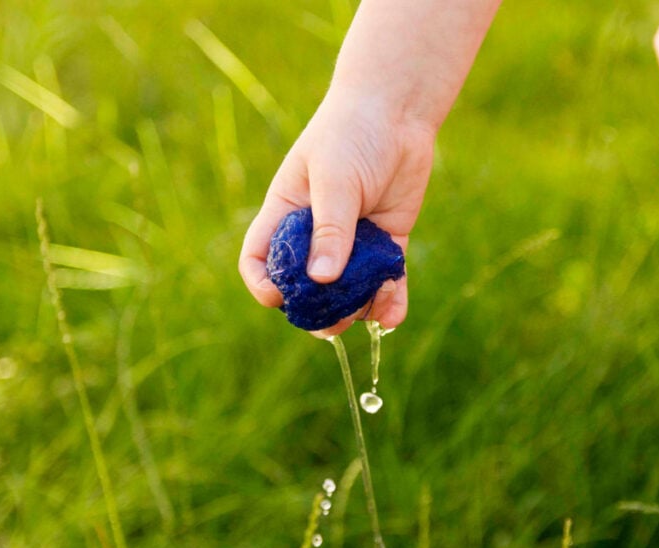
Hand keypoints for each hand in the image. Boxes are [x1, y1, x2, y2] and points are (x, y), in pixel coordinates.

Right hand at [239, 92, 435, 336]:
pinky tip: (392, 315)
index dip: (263, 282)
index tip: (278, 298)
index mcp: (286, 214)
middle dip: (316, 311)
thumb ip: (330, 229)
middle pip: (306, 286)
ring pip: (347, 291)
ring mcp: (352, 241)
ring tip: (372, 309)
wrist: (398, 111)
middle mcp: (316, 233)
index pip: (261, 258)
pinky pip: (384, 281)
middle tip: (330, 324)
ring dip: (356, 309)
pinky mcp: (385, 242)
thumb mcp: (334, 180)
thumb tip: (321, 280)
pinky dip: (389, 301)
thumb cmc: (352, 134)